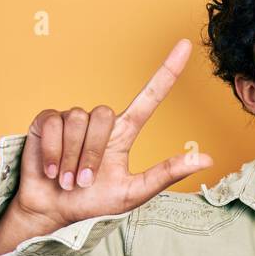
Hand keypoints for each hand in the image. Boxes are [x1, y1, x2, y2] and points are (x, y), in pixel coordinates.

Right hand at [12, 38, 211, 230]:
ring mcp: (72, 118)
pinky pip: (54, 124)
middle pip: (104, 115)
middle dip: (92, 153)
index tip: (185, 44)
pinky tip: (51, 169)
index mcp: (124, 133)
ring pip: (78, 119)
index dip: (167, 71)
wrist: (53, 211)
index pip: (150, 97)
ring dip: (72, 157)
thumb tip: (206, 159)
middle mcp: (100, 121)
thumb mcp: (133, 193)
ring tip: (67, 179)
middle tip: (83, 181)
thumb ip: (167, 174)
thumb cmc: (93, 202)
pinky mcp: (47, 120)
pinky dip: (53, 152)